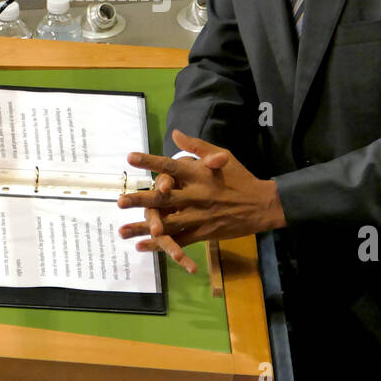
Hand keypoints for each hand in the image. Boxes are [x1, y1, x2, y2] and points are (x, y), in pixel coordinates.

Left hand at [118, 130, 285, 268]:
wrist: (261, 205)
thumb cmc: (239, 178)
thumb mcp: (223, 155)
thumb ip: (197, 147)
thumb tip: (176, 133)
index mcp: (199, 174)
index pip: (170, 165)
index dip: (150, 161)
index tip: (130, 157)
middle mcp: (196, 195)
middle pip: (163, 198)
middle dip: (140, 200)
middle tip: (119, 201)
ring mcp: (199, 216)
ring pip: (167, 223)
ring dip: (143, 227)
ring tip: (122, 231)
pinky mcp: (203, 232)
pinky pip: (178, 240)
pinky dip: (160, 245)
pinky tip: (142, 246)